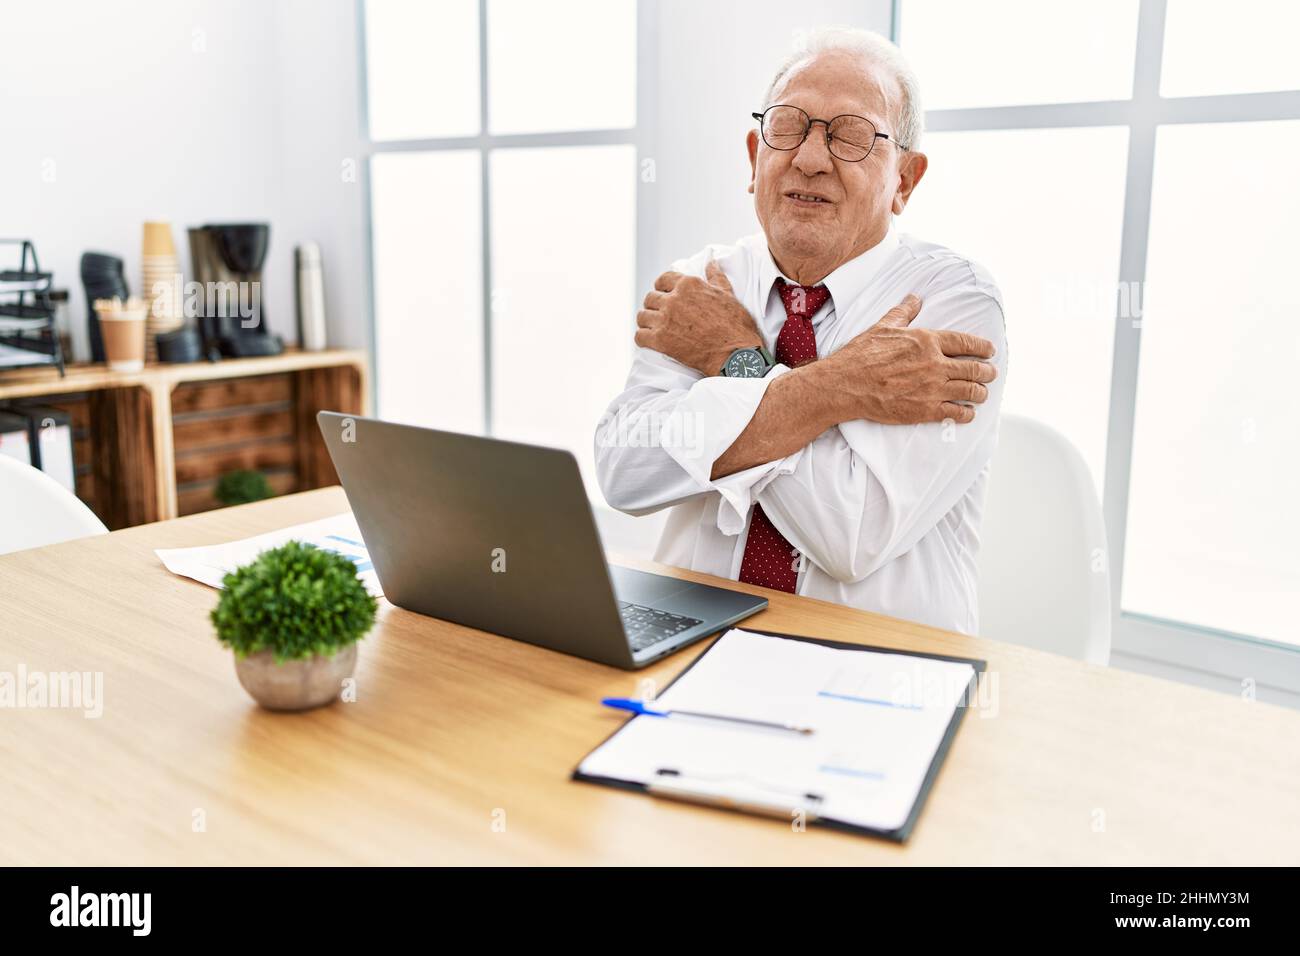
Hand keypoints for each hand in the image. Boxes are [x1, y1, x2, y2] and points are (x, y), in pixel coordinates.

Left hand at [635, 260, 762, 375]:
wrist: (735, 354)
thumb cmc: (735, 324)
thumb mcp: (728, 294)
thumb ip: (715, 277)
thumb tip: (711, 262)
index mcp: (689, 284)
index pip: (662, 279)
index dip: (662, 288)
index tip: (666, 296)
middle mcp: (674, 299)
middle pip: (650, 298)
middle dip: (655, 306)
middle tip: (663, 316)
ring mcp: (665, 320)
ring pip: (642, 316)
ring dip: (647, 322)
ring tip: (655, 328)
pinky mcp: (660, 341)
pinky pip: (639, 336)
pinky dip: (643, 339)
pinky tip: (652, 341)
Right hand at [821, 293, 996, 424]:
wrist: (846, 384)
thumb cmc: (861, 355)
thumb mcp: (883, 327)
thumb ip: (903, 313)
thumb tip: (914, 298)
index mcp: (926, 341)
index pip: (965, 342)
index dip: (982, 347)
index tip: (990, 351)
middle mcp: (934, 364)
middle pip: (973, 368)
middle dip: (987, 372)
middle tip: (991, 374)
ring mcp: (932, 388)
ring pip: (969, 391)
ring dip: (980, 392)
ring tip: (982, 393)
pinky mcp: (925, 410)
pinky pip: (955, 412)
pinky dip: (966, 413)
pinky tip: (968, 412)